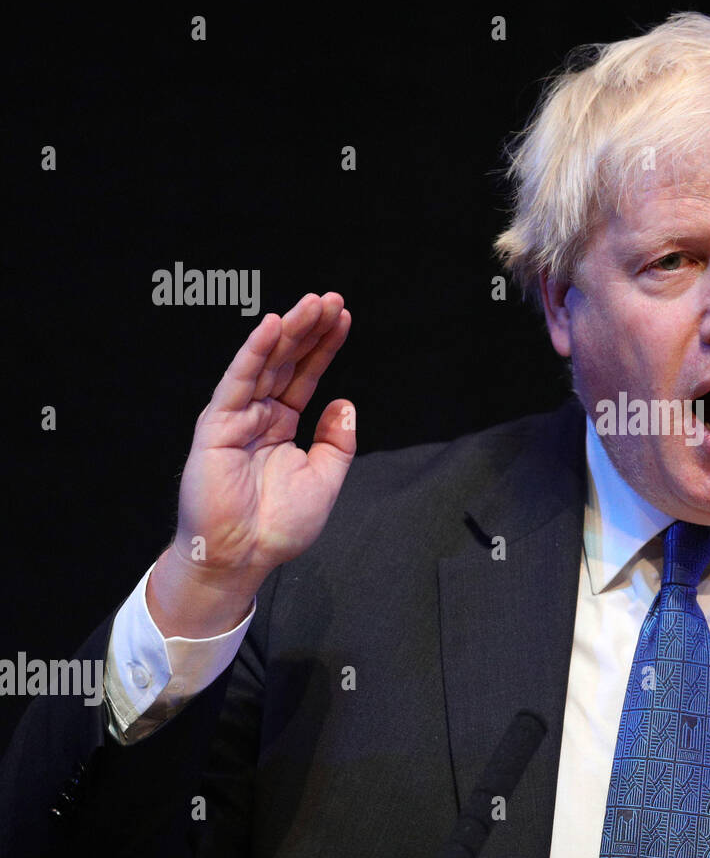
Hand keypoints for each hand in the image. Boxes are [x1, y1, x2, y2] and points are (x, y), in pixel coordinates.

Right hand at [147, 292, 353, 636]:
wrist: (242, 557)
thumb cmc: (277, 527)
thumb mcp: (325, 479)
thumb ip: (337, 441)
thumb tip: (344, 402)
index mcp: (282, 426)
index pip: (305, 375)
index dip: (324, 347)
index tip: (343, 319)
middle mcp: (258, 415)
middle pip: (287, 361)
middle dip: (309, 329)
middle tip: (331, 300)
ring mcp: (236, 417)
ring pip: (265, 363)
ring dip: (289, 331)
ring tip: (313, 304)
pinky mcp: (216, 425)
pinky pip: (238, 381)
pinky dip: (255, 352)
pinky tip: (273, 326)